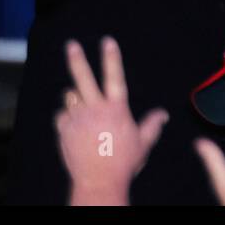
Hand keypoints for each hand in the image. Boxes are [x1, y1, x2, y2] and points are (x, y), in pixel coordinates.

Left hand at [57, 38, 166, 205]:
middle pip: (83, 78)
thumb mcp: (143, 143)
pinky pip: (61, 115)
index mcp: (116, 109)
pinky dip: (66, 117)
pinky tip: (73, 126)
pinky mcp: (64, 130)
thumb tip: (163, 114)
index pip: (114, 76)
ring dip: (75, 97)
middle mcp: (95, 109)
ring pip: (70, 96)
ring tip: (81, 107)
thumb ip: (152, 125)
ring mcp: (77, 119)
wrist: (98, 182)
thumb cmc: (123, 164)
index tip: (108, 41)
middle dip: (77, 59)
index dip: (111, 57)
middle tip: (72, 45)